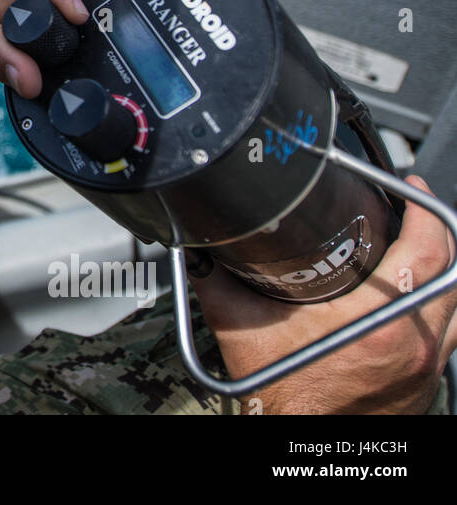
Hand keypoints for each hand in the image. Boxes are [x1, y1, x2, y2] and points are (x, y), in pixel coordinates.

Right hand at [193, 175, 456, 413]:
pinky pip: (449, 327)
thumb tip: (202, 249)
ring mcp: (428, 363)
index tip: (409, 189)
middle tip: (409, 209)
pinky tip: (406, 295)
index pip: (428, 250)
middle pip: (453, 268)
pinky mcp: (427, 378)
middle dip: (435, 229)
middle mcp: (416, 342)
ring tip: (413, 245)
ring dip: (440, 267)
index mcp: (379, 323)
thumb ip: (220, 282)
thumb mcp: (242, 332)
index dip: (424, 210)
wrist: (306, 445)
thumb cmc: (285, 401)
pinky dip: (437, 301)